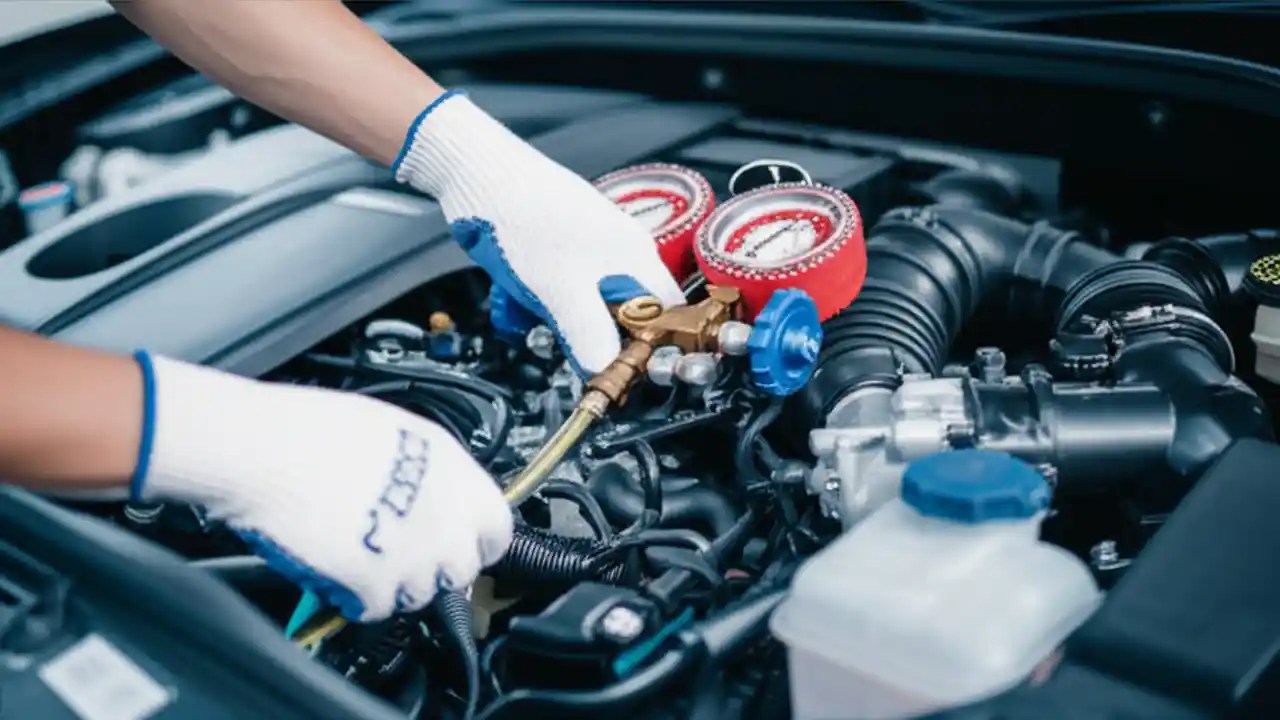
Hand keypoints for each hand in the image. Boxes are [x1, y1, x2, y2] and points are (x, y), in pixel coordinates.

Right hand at [131, 353, 512, 621]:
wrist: (265, 451)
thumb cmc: (313, 430)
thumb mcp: (397, 431)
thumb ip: (430, 470)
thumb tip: (436, 492)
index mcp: (454, 472)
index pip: (498, 527)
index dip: (476, 539)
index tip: (461, 543)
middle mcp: (443, 516)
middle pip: (461, 568)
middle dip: (435, 566)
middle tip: (400, 552)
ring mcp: (413, 555)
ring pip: (421, 593)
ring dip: (396, 582)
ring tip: (360, 553)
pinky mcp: (376, 585)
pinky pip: (378, 608)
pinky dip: (358, 597)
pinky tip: (338, 569)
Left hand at [394, 90, 685, 374]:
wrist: (476, 174)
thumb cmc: (523, 219)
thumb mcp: (560, 292)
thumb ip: (590, 340)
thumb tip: (606, 374)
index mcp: (635, 257)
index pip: (666, 314)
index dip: (647, 346)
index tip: (618, 369)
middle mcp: (617, 250)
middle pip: (617, 315)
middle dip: (583, 336)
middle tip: (557, 339)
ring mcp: (584, 247)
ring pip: (579, 306)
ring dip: (549, 320)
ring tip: (524, 314)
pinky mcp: (553, 247)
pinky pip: (552, 290)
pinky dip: (531, 302)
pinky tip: (509, 299)